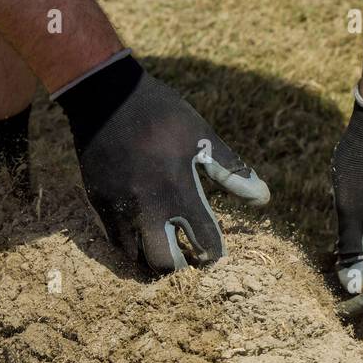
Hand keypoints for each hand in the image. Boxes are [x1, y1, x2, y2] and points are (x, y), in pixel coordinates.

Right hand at [57, 53, 269, 271]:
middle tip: (188, 257)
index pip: (204, 243)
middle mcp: (147, 207)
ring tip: (164, 246)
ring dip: (152, 258)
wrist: (105, 96)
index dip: (214, 254)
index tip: (215, 253)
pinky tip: (142, 232)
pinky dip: (132, 244)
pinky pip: (115, 242)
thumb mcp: (201, 136)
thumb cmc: (161, 114)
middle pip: (165, 263)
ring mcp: (119, 209)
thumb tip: (264, 198)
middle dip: (180, 266)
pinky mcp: (99, 205)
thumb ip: (231, 171)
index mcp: (179, 191)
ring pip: (136, 259)